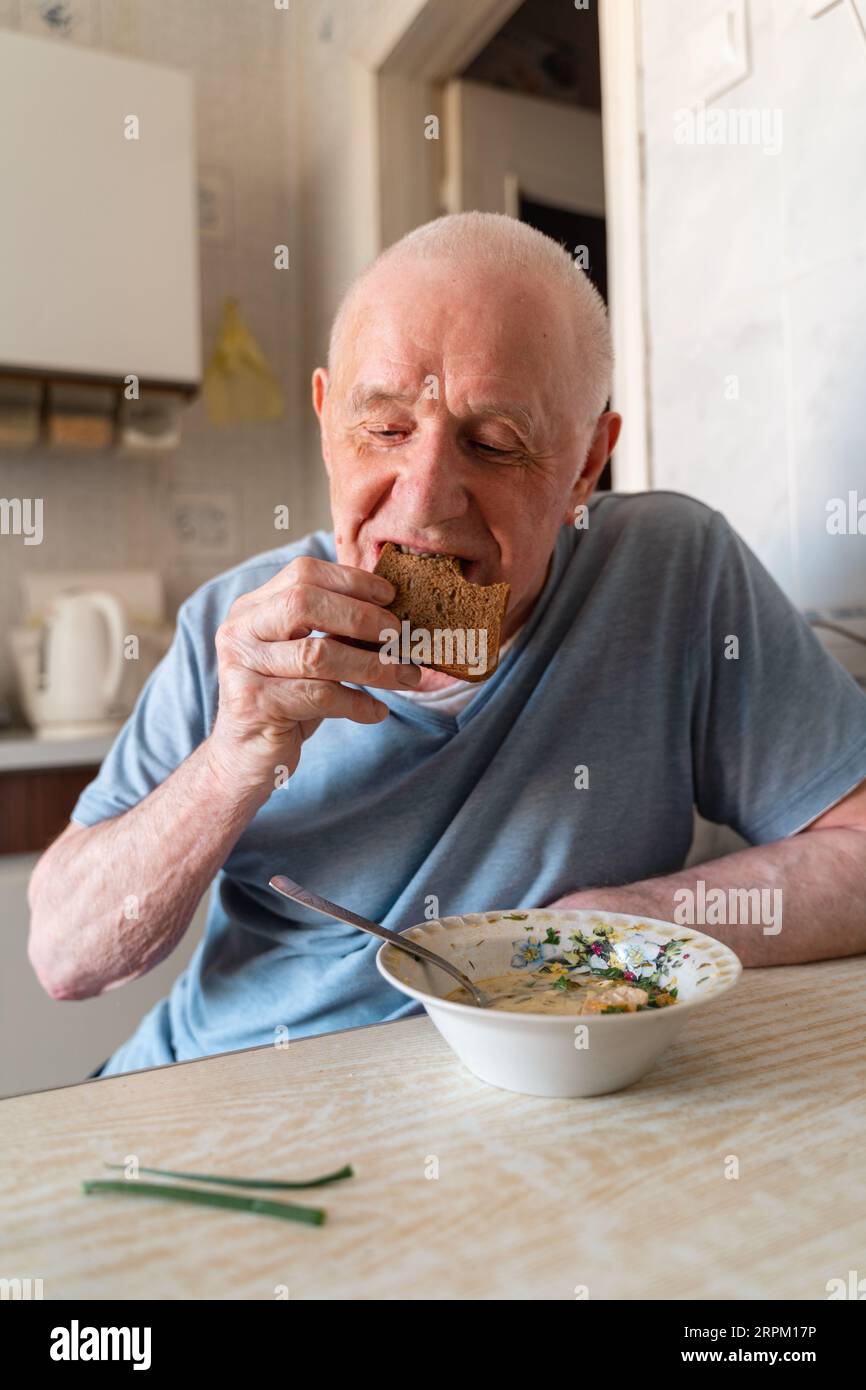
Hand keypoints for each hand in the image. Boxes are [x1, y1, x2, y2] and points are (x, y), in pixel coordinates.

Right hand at [206, 555, 419, 791]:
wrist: (244, 760)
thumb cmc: (285, 703)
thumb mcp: (307, 659)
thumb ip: (333, 630)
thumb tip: (395, 615)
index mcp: (253, 608)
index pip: (302, 572)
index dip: (351, 580)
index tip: (390, 597)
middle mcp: (240, 631)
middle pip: (303, 602)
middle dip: (362, 617)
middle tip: (399, 636)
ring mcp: (243, 667)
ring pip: (317, 655)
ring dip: (372, 666)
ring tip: (406, 677)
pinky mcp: (253, 705)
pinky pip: (318, 696)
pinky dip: (357, 703)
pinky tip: (376, 712)